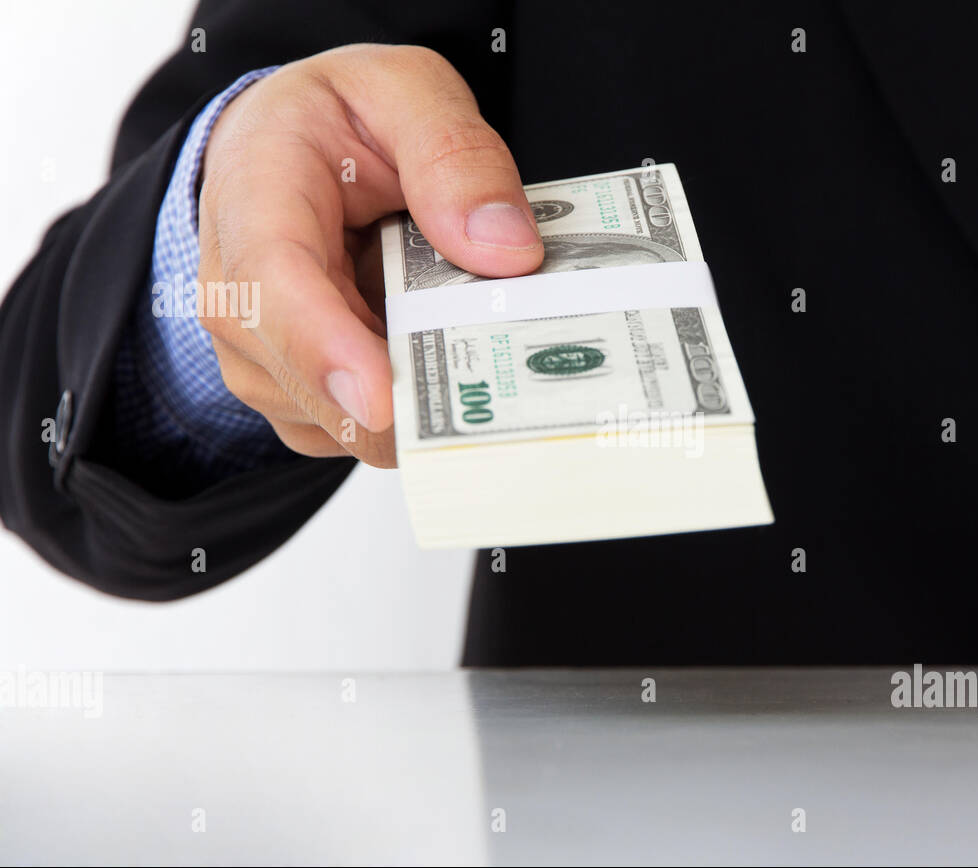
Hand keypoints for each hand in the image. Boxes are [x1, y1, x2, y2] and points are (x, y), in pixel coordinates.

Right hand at [197, 44, 542, 466]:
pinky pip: (360, 433)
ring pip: (341, 422)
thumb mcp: (406, 91)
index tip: (381, 401)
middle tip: (501, 397)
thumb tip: (507, 251)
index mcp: (255, 196)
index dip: (325, 351)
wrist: (287, 151)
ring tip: (477, 354)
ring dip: (418, 407)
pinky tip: (447, 368)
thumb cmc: (337, 123)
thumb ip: (455, 156)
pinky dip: (413, 417)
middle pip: (307, 378)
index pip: (272, 288)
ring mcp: (263, 356)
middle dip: (404, 401)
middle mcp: (237, 292)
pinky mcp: (299, 396)